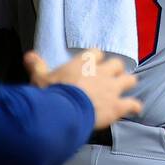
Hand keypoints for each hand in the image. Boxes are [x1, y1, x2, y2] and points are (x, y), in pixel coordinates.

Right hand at [25, 49, 142, 129]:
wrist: (63, 111)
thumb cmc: (51, 93)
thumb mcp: (39, 78)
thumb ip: (37, 66)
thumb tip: (29, 55)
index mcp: (84, 63)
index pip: (96, 53)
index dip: (96, 58)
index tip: (94, 62)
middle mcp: (102, 73)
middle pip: (117, 64)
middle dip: (115, 70)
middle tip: (111, 76)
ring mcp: (112, 89)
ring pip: (129, 80)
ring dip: (127, 84)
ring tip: (125, 88)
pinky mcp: (118, 105)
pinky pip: (133, 104)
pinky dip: (135, 106)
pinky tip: (135, 109)